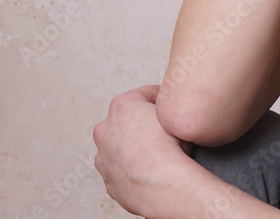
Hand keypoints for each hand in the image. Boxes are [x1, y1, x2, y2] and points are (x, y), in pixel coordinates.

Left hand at [93, 85, 192, 217]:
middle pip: (128, 119)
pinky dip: (133, 168)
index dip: (164, 100)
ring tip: (158, 154)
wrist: (161, 185)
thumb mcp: (175, 113)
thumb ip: (168, 107)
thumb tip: (172, 111)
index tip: (171, 109)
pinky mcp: (109, 180)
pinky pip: (122, 169)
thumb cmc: (168, 150)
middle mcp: (105, 130)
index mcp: (121, 106)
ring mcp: (103, 157)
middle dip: (144, 124)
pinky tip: (151, 170)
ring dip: (135, 147)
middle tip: (164, 133)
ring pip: (121, 146)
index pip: (147, 93)